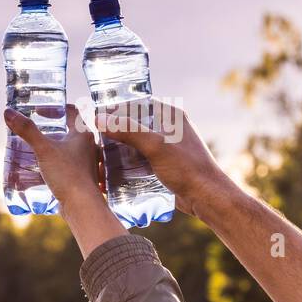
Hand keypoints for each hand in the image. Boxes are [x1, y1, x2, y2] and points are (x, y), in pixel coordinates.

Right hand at [3, 104, 103, 206]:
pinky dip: (55, 161)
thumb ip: (27, 130)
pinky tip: (43, 167)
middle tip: (34, 129)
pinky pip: (67, 163)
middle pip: (70, 130)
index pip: (72, 112)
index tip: (39, 111)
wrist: (81, 206)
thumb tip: (8, 113)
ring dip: (53, 145)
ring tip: (35, 147)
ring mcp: (86, 162)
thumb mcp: (44, 149)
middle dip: (52, 128)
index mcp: (83, 134)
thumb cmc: (67, 174)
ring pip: (69, 148)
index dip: (55, 108)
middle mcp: (88, 146)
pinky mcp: (80, 177)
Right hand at [94, 99, 227, 215]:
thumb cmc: (186, 168)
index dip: (117, 108)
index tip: (96, 116)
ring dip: (120, 149)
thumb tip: (100, 119)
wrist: (206, 197)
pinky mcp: (165, 164)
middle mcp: (169, 128)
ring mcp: (167, 147)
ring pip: (137, 143)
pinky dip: (128, 162)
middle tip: (94, 139)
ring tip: (100, 156)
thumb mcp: (155, 146)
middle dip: (116, 131)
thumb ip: (128, 130)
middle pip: (135, 124)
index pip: (138, 104)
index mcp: (171, 115)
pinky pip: (142, 158)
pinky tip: (113, 170)